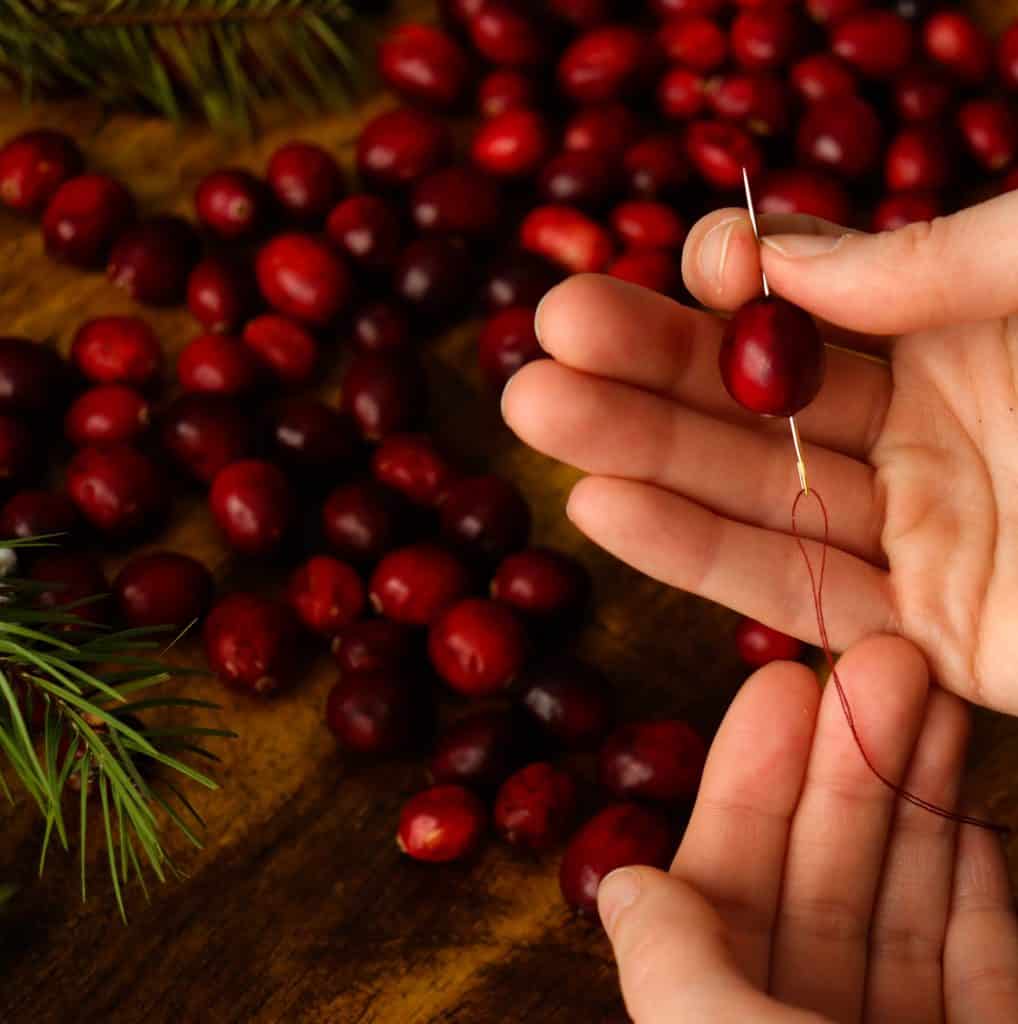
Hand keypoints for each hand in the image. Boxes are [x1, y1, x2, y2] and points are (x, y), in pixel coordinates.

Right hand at [502, 193, 1017, 710]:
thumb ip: (929, 259)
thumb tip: (775, 258)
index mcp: (966, 342)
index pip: (815, 305)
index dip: (747, 280)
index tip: (706, 262)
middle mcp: (927, 441)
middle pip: (756, 403)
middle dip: (646, 366)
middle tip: (545, 336)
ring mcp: (922, 542)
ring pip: (755, 496)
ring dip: (639, 456)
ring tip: (534, 409)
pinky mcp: (926, 643)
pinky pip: (798, 598)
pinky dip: (695, 558)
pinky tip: (601, 508)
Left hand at [596, 635, 1017, 1023]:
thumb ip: (670, 965)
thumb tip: (627, 886)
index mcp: (726, 1022)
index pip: (728, 880)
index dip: (750, 777)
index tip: (779, 685)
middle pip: (823, 874)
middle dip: (851, 762)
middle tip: (882, 662)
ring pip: (903, 905)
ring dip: (918, 801)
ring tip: (939, 701)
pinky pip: (983, 962)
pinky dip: (976, 887)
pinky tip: (973, 812)